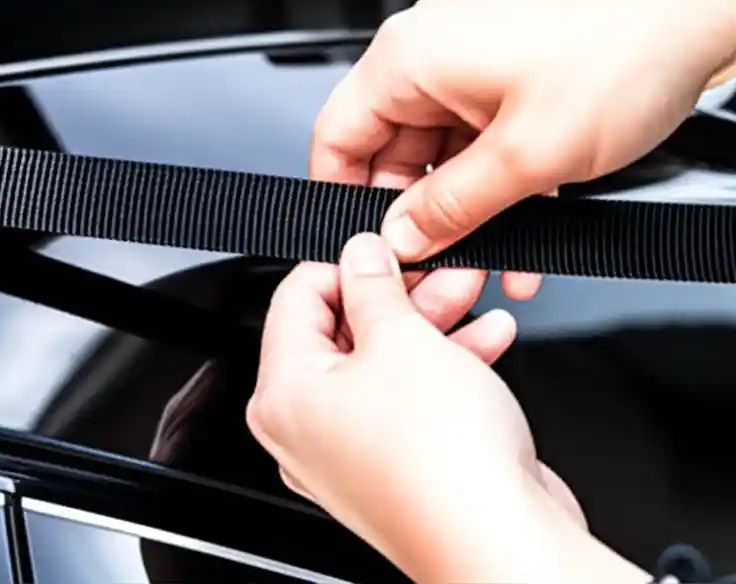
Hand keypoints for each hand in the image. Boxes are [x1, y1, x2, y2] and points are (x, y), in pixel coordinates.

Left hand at [247, 234, 645, 582]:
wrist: (501, 540)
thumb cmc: (444, 461)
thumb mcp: (404, 338)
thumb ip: (375, 286)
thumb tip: (360, 255)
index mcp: (282, 394)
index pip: (294, 298)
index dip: (343, 262)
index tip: (384, 244)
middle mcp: (304, 429)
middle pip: (340, 331)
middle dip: (398, 292)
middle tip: (437, 265)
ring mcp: (348, 454)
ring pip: (381, 364)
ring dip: (430, 323)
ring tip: (471, 292)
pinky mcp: (394, 468)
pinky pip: (408, 400)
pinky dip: (443, 366)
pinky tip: (486, 338)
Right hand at [311, 0, 735, 301]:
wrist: (706, 3)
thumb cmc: (624, 45)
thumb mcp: (527, 155)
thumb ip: (452, 207)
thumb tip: (403, 238)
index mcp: (408, 60)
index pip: (335, 139)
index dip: (341, 202)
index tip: (362, 251)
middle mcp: (432, 55)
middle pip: (390, 154)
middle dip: (416, 220)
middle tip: (439, 270)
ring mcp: (474, 62)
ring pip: (443, 156)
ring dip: (466, 213)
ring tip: (495, 262)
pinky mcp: (513, 73)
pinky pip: (484, 142)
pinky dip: (499, 188)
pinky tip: (528, 232)